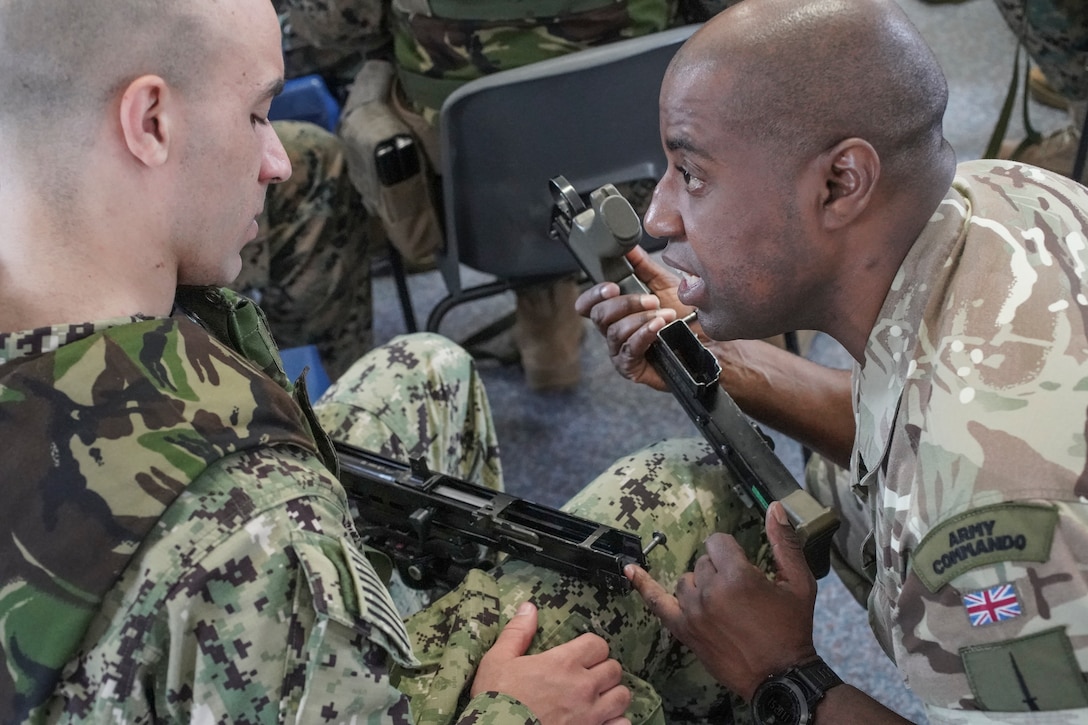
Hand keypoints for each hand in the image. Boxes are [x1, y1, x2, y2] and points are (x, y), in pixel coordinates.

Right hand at [471, 601, 631, 724]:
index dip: (592, 648)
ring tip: (599, 697)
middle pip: (614, 669)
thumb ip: (517, 632)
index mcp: (563, 663)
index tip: (583, 655)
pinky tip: (604, 720)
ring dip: (612, 695)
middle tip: (590, 676)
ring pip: (622, 697)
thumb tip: (529, 607)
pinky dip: (616, 722)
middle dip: (604, 670)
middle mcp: (582, 687)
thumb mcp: (498, 659)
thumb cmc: (496, 698)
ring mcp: (590, 715)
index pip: (598, 645)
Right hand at [574, 246, 696, 390]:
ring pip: (614, 332)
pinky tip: (658, 326)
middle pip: (599, 316)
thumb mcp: (664, 285)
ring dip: (640, 319)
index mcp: (616, 312)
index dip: (594, 295)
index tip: (612, 286)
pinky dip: (643, 334)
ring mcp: (620, 351)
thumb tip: (628, 247)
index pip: (588, 305)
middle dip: (625, 304)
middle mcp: (613, 332)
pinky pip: (628, 349)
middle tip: (651, 299)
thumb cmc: (686, 316)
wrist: (709, 343)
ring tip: (665, 314)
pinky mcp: (631, 368)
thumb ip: (642, 266)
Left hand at [625, 502, 817, 700]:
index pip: (718, 543)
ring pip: (686, 580)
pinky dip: (643, 585)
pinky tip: (629, 569)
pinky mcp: (684, 630)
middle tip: (742, 594)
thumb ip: (784, 542)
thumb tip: (774, 507)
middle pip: (703, 562)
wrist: (780, 677)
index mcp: (737, 577)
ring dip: (701, 586)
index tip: (745, 569)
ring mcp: (692, 612)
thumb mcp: (799, 583)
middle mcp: (710, 592)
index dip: (732, 553)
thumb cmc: (792, 629)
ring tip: (723, 604)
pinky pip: (657, 602)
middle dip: (720, 571)